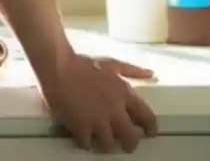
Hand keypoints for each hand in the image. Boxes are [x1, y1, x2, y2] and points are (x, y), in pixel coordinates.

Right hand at [37, 53, 157, 153]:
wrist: (58, 67)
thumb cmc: (84, 63)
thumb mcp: (112, 64)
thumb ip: (132, 71)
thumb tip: (150, 74)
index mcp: (125, 95)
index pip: (147, 118)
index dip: (150, 129)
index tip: (148, 133)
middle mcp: (115, 111)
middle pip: (130, 138)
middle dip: (130, 144)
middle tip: (126, 145)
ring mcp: (97, 121)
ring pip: (109, 145)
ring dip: (106, 145)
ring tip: (103, 142)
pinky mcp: (80, 127)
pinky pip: (87, 144)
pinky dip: (86, 142)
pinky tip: (83, 138)